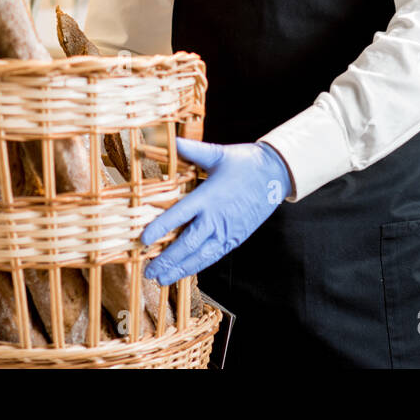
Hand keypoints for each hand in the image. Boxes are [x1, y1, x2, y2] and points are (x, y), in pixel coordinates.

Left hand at [140, 138, 291, 286]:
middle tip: (149, 271)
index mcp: (208, 196)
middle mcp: (216, 218)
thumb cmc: (245, 162)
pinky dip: (197, 266)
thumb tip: (171, 140)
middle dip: (167, 260)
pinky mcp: (235, 239)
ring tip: (162, 279)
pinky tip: (184, 272)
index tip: (144, 239)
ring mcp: (227, 231)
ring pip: (200, 256)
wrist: (275, 175)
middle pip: (187, 244)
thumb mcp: (218, 153)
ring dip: (179, 269)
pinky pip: (213, 257)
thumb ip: (191, 150)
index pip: (180, 215)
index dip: (161, 228)